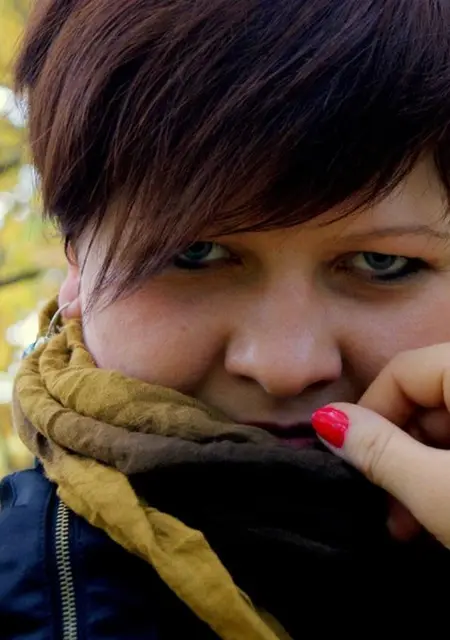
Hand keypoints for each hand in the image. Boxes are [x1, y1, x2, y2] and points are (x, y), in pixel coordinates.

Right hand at [311, 344, 449, 546]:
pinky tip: (441, 515)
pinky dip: (446, 471)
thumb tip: (324, 418)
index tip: (354, 463)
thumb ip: (379, 450)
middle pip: (424, 398)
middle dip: (396, 453)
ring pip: (446, 423)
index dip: (369, 414)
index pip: (404, 370)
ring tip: (410, 526)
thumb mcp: (439, 490)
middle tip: (384, 509)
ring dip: (419, 470)